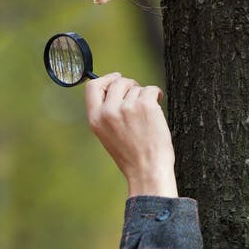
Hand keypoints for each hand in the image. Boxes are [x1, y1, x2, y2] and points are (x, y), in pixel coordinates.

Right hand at [85, 73, 177, 197]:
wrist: (147, 170)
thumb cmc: (131, 156)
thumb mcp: (108, 135)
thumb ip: (107, 113)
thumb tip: (116, 87)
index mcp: (95, 119)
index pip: (92, 87)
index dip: (106, 79)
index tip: (116, 78)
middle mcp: (108, 111)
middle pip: (117, 82)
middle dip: (130, 85)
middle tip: (139, 97)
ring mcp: (126, 107)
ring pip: (137, 88)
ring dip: (144, 97)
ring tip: (148, 117)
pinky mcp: (145, 105)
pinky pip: (151, 89)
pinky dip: (156, 95)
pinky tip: (157, 111)